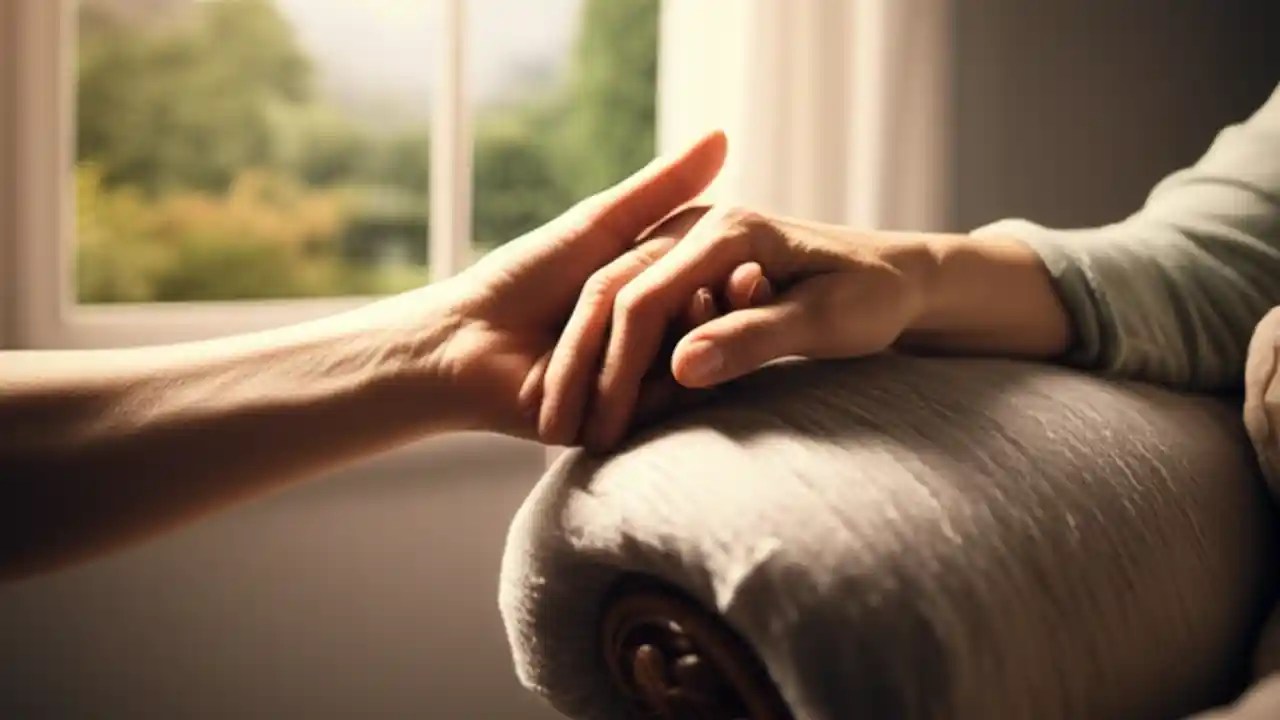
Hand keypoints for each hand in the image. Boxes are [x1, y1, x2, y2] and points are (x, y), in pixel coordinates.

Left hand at [421, 131, 728, 438]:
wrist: (466, 337)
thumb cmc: (525, 275)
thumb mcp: (599, 225)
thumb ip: (661, 190)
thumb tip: (723, 134)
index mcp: (654, 293)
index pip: (715, 287)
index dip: (737, 282)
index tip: (754, 272)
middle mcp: (652, 341)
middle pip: (707, 331)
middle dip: (720, 318)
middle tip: (744, 302)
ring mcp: (637, 384)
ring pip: (688, 369)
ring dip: (690, 349)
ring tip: (699, 333)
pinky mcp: (618, 421)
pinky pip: (656, 409)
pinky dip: (657, 387)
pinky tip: (666, 371)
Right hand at [541, 205, 940, 449]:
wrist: (897, 274)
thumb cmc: (874, 296)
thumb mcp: (825, 322)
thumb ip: (752, 338)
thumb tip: (682, 366)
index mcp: (729, 231)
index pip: (646, 296)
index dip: (617, 365)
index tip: (600, 426)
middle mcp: (701, 229)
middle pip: (618, 296)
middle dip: (588, 367)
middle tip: (563, 438)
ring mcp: (692, 243)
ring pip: (618, 301)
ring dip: (591, 363)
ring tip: (569, 428)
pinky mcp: (694, 265)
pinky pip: (642, 309)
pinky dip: (617, 354)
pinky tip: (603, 401)